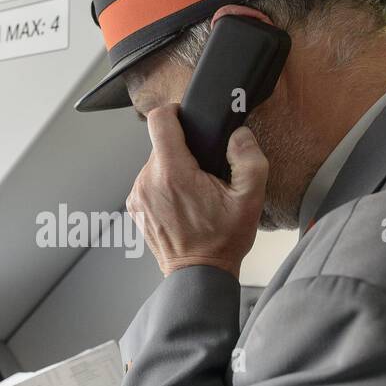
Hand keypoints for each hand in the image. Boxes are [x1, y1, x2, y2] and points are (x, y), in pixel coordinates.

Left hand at [126, 106, 267, 277]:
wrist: (199, 274)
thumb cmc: (222, 240)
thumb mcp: (250, 199)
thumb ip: (248, 158)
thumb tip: (238, 134)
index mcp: (173, 172)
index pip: (160, 119)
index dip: (176, 112)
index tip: (188, 118)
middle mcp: (148, 180)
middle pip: (161, 143)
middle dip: (183, 150)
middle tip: (204, 172)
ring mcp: (138, 194)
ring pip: (156, 163)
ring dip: (174, 169)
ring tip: (194, 192)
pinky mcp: (135, 206)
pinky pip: (149, 181)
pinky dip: (164, 186)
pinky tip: (182, 204)